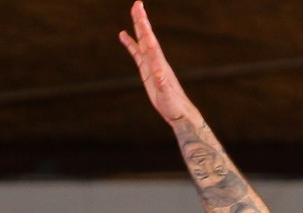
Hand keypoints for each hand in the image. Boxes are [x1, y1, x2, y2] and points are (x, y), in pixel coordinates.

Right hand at [118, 1, 194, 123]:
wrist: (179, 112)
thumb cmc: (174, 105)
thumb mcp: (167, 96)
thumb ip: (162, 84)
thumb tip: (158, 73)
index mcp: (159, 64)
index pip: (150, 42)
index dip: (144, 28)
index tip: (140, 13)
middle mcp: (156, 61)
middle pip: (147, 37)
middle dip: (141, 21)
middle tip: (137, 4)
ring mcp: (152, 64)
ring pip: (142, 42)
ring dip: (138, 27)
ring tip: (133, 12)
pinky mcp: (148, 71)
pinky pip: (137, 54)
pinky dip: (131, 43)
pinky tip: (123, 35)